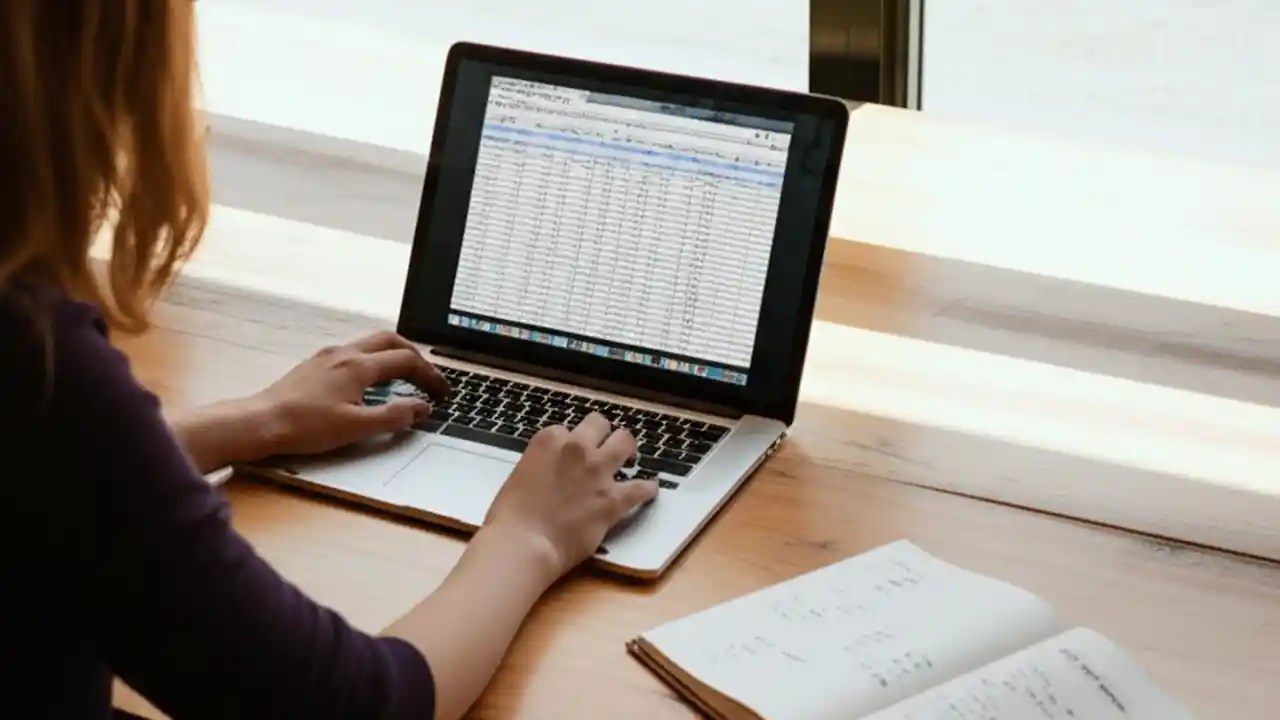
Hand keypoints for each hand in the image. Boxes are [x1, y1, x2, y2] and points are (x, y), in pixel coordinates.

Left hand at [250, 331, 450, 457]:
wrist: (260, 423)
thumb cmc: (305, 426)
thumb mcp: (357, 427)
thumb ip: (394, 416)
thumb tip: (421, 408)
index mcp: (359, 366)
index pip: (407, 361)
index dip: (430, 376)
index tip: (442, 393)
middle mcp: (345, 353)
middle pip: (391, 340)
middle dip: (415, 355)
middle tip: (428, 376)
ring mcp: (328, 356)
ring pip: (371, 343)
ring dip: (393, 355)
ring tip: (404, 376)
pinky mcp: (315, 364)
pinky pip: (354, 352)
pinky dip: (373, 360)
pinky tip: (369, 382)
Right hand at [483, 413, 658, 580]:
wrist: (523, 543)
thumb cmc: (511, 517)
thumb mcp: (518, 477)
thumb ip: (540, 466)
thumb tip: (551, 474)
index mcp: (549, 441)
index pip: (566, 429)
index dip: (570, 442)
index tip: (572, 453)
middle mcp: (576, 449)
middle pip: (599, 424)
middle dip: (603, 434)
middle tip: (606, 445)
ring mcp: (597, 473)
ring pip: (625, 442)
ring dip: (628, 449)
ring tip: (631, 458)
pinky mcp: (612, 500)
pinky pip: (640, 488)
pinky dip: (647, 488)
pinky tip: (649, 490)